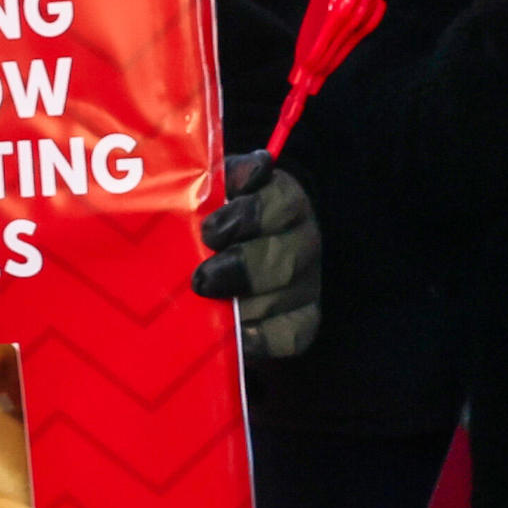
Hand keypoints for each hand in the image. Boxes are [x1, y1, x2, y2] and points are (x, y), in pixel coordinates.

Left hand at [192, 152, 320, 358]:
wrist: (213, 259)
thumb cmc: (207, 219)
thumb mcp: (207, 190)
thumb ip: (216, 177)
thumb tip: (251, 170)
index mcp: (282, 199)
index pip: (283, 201)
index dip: (250, 215)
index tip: (211, 230)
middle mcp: (301, 238)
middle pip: (287, 255)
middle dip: (242, 269)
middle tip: (202, 279)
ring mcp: (304, 281)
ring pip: (288, 296)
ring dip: (246, 304)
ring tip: (210, 307)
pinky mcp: (302, 319)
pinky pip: (295, 333)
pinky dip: (265, 337)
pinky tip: (238, 336)